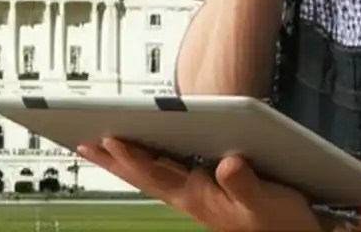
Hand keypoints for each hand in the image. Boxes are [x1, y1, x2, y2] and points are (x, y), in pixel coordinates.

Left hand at [77, 138, 323, 230]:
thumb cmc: (277, 221)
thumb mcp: (264, 202)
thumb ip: (244, 183)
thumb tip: (228, 162)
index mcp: (198, 196)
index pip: (156, 173)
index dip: (132, 156)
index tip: (110, 139)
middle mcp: (189, 196)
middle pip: (143, 175)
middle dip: (113, 160)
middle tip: (84, 144)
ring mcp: (194, 196)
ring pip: (151, 176)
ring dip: (125, 162)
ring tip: (102, 149)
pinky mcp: (204, 193)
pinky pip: (165, 174)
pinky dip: (147, 164)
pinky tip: (145, 158)